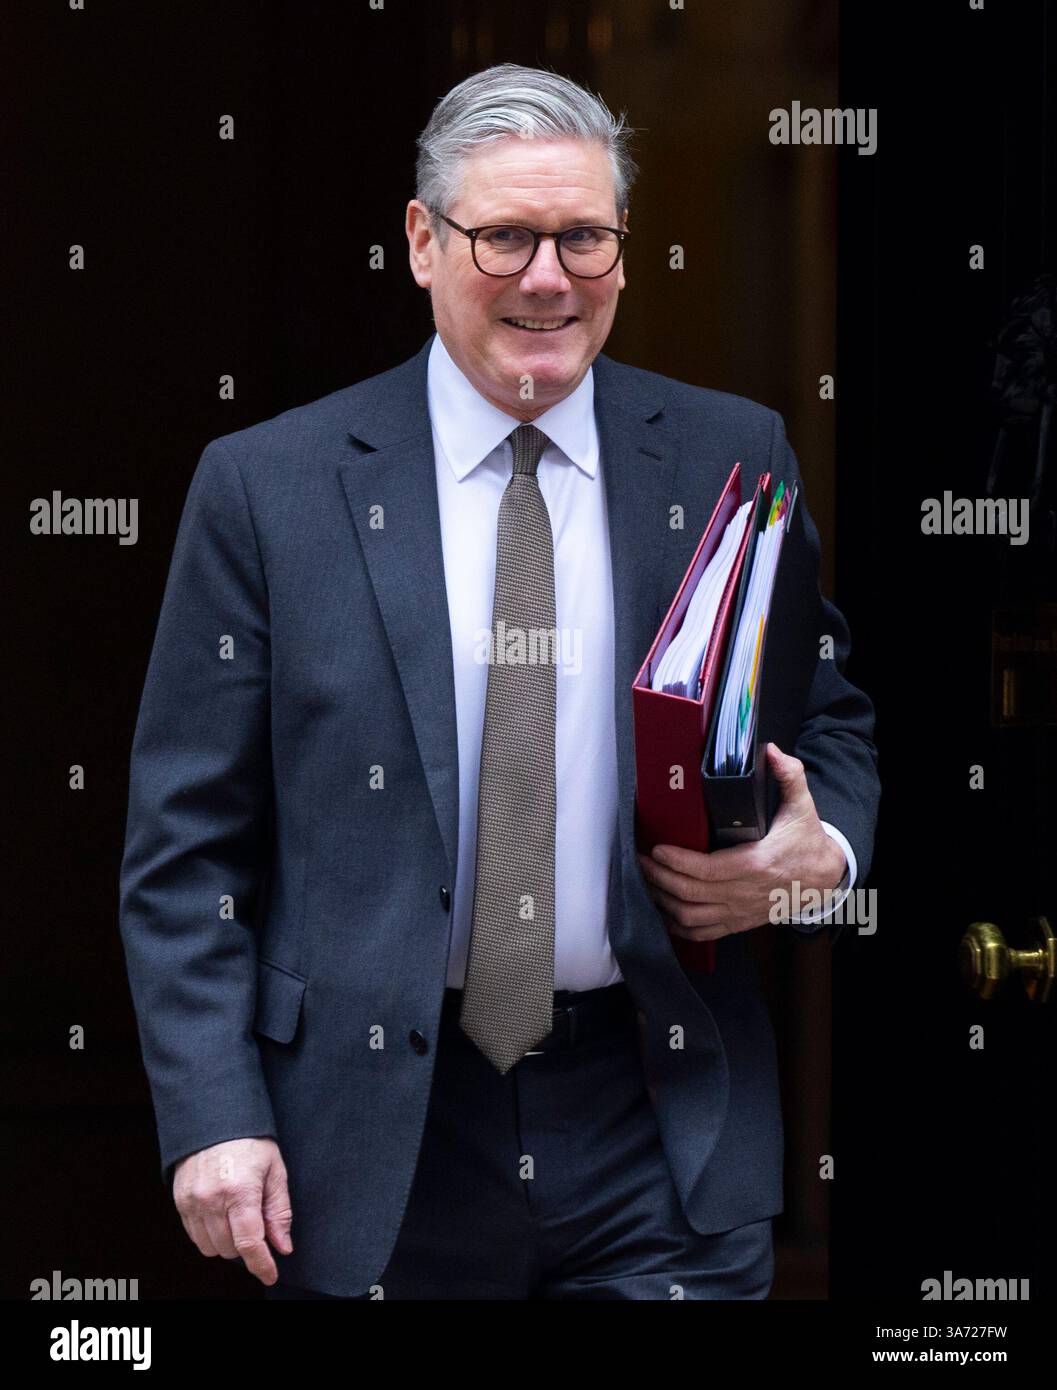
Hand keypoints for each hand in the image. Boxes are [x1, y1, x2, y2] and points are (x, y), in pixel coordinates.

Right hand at [173, 1136, 292, 1284]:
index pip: (249, 1242)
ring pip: (210, 1247)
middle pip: (229, 1249)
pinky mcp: (180, 1201)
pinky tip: (221, 1215)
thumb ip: (279, 1212)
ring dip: (227, 1242)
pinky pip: (195, 1235)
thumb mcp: (275, 1171)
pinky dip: (210, 1234)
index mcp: (240, 1190)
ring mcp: (192, 1201)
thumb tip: (283, 1247)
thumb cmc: (251, 1143)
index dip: (261, 1264)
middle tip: (256, 1222)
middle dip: (247, 1246)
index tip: (271, 1274)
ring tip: (237, 1216)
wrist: (216, 1119)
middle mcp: (212, 1199)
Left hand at [636, 742, 846, 941]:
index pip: (707, 870)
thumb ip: (789, 775)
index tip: (657, 848)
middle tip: (641, 860)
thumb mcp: (803, 806)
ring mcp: (740, 911)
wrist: (825, 879)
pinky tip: (663, 909)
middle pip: (690, 893)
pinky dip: (678, 924)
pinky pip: (702, 932)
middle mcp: (745, 893)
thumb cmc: (807, 842)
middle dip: (659, 877)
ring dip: (663, 901)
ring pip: (690, 916)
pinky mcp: (738, 923)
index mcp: (756, 864)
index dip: (677, 861)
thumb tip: (771, 751)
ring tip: (647, 880)